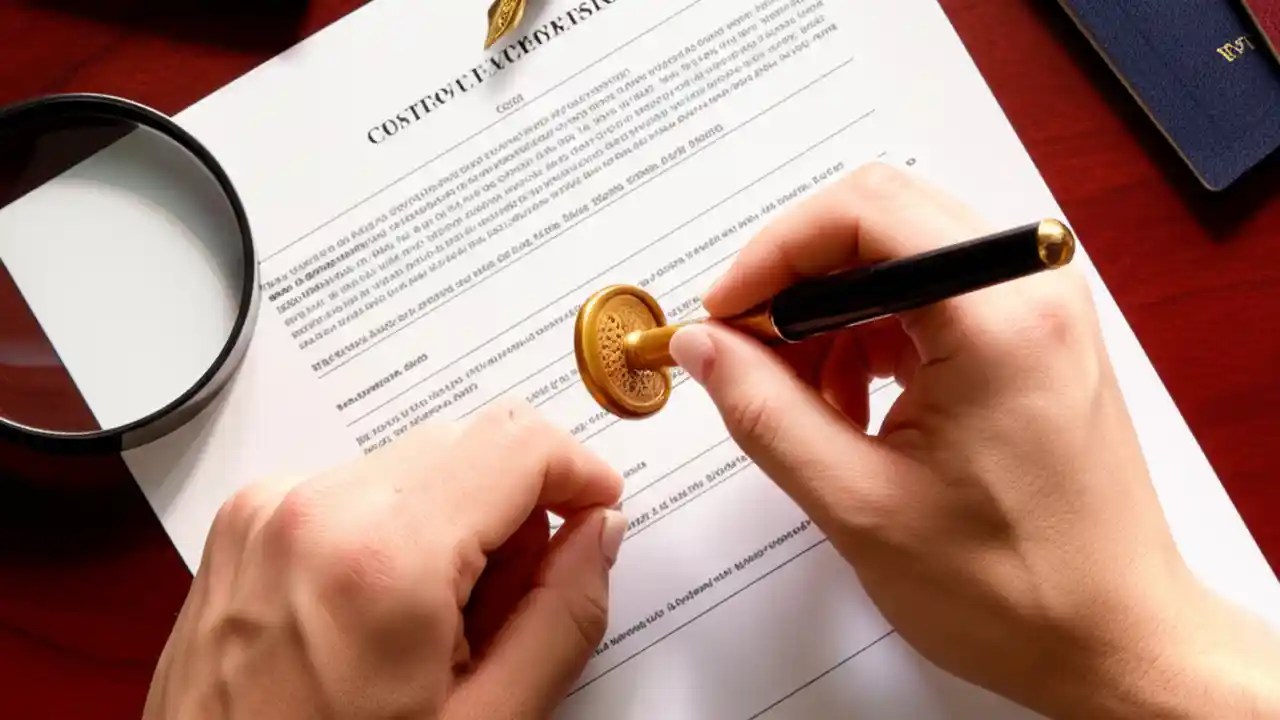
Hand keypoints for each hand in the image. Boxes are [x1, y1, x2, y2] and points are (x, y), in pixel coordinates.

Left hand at [143, 399, 624, 719]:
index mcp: (379, 556)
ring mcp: (267, 512)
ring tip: (441, 627)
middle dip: (517, 507)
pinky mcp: (245, 525)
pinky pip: (358, 489)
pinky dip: (400, 531)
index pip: (518, 443)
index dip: (580, 471)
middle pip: (468, 443)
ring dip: (458, 522)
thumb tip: (596, 535)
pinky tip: (392, 614)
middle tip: (515, 605)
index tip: (597, 509)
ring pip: (416, 465)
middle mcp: (311, 509)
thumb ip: (561, 618)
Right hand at [669, 164, 1279, 718]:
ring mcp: (1040, 309)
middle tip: (745, 347)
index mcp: (999, 318)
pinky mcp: (1033, 337)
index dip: (773, 253)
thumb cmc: (1019, 590)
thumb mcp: (859, 503)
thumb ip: (765, 412)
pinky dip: (871, 334)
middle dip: (796, 280)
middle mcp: (1033, 289)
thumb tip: (705, 348)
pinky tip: (847, 404)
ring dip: (831, 312)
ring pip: (900, 256)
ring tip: (798, 396)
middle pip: (880, 219)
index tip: (726, 310)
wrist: (1114, 639)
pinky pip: (931, 296)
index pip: (864, 211)